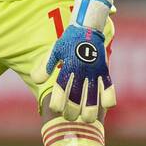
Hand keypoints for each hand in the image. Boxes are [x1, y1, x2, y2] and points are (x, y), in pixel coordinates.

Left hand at [32, 0, 116, 122]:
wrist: (87, 25)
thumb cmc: (68, 40)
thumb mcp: (54, 50)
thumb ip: (45, 66)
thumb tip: (36, 80)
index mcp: (67, 66)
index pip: (60, 89)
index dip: (57, 102)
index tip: (56, 109)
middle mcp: (80, 71)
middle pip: (76, 98)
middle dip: (72, 111)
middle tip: (69, 117)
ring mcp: (94, 71)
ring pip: (93, 97)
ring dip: (90, 111)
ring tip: (87, 119)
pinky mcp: (104, 70)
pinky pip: (109, 87)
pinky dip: (108, 98)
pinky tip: (105, 106)